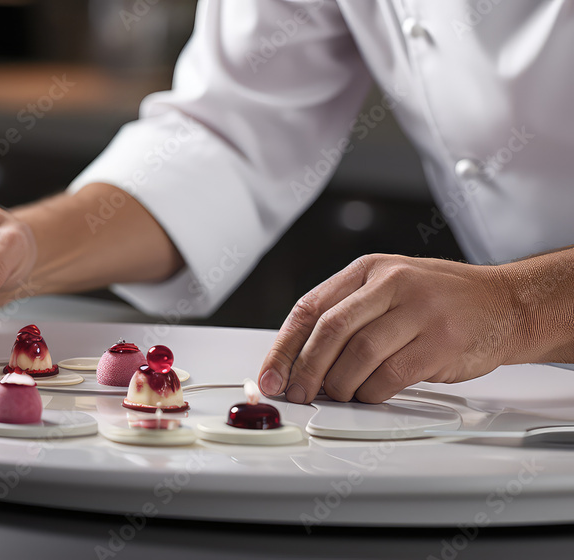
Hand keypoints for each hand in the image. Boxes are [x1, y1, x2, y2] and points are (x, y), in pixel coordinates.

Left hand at [257, 254, 519, 403]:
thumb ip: (346, 316)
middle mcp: (392, 283)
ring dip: (340, 385)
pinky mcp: (442, 341)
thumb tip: (296, 362)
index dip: (284, 347)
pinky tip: (369, 395)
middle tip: (298, 394)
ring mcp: (419, 311)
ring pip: (358, 355)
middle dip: (305, 370)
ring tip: (339, 395)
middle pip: (330, 331)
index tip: (270, 376)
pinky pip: (390, 375)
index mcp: (369, 270)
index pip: (310, 308)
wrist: (507, 304)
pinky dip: (371, 392)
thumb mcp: (388, 289)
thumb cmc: (439, 302)